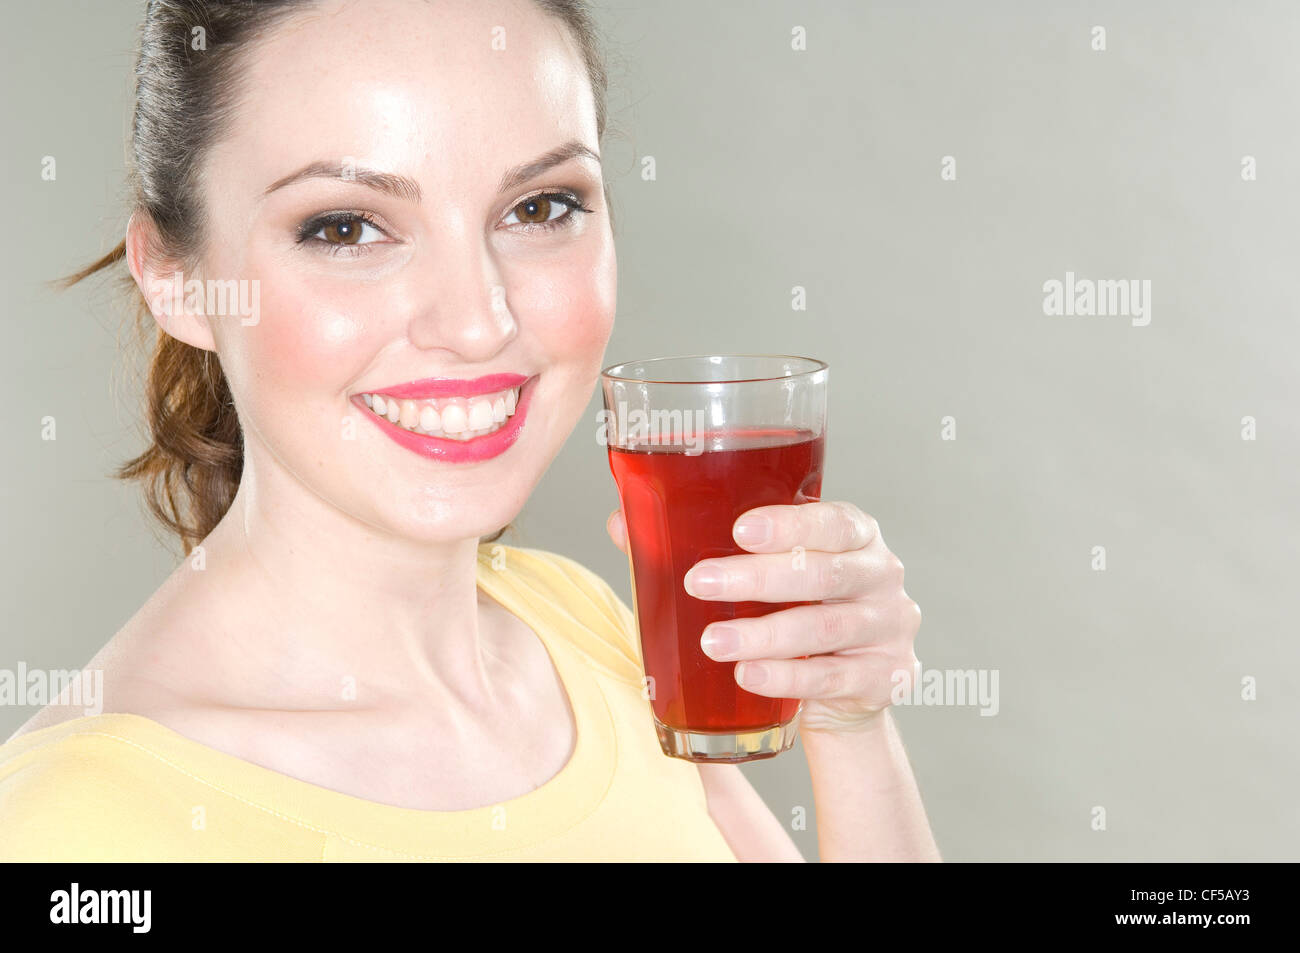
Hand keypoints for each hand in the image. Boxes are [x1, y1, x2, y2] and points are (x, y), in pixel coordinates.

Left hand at [606, 502, 920, 735]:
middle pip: (825, 573)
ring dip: (764, 635)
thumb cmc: (795, 608)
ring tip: (713, 641)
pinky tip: (748, 676)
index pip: (833, 520)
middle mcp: (881, 575)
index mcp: (857, 535)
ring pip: (825, 629)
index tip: (740, 530)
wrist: (848, 686)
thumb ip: (702, 541)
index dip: (790, 524)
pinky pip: (833, 678)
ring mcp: (889, 629)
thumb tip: (622, 522)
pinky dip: (787, 678)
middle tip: (700, 582)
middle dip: (758, 579)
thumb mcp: (765, 571)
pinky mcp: (886, 678)